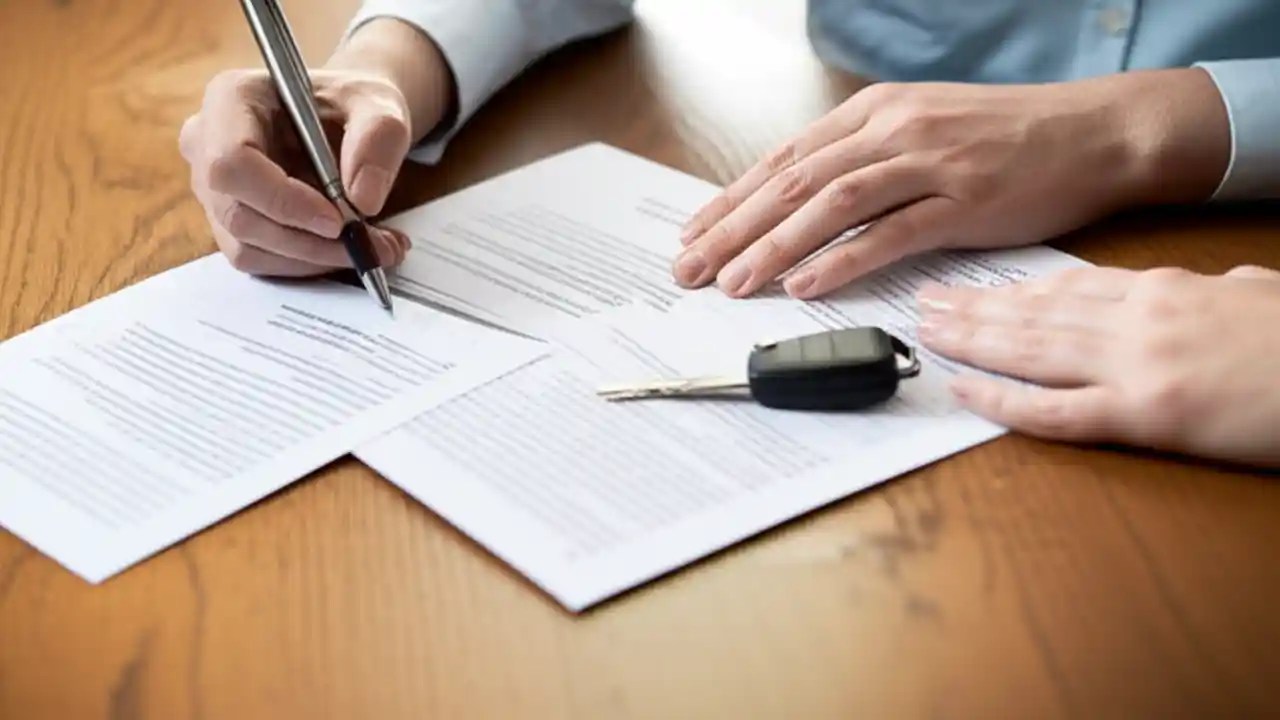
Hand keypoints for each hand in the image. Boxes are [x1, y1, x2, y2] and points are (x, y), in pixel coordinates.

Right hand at [179, 19, 452, 276]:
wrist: (349, 119)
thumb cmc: (353, 103)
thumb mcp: (379, 104)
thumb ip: (379, 138)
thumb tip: (364, 200)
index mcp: (231, 99)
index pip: (232, 162)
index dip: (282, 200)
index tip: (337, 221)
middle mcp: (207, 145)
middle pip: (239, 214)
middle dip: (308, 241)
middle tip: (371, 245)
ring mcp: (214, 189)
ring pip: (248, 247)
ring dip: (314, 259)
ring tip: (374, 247)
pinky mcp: (231, 223)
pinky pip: (259, 260)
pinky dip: (308, 264)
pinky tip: (350, 249)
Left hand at [674, 69, 1229, 299]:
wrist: (1092, 131)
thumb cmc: (1003, 137)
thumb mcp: (920, 128)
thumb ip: (862, 158)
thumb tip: (800, 202)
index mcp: (874, 112)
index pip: (785, 160)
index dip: (732, 200)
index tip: (694, 233)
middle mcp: (893, 129)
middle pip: (794, 182)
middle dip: (734, 228)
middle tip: (691, 266)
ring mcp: (929, 162)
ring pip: (832, 205)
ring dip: (775, 246)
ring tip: (734, 283)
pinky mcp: (964, 201)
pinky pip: (892, 233)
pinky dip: (843, 260)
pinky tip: (806, 286)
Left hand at [915, 265, 1279, 468]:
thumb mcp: (1259, 294)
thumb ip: (1216, 292)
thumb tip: (1203, 288)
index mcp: (1165, 288)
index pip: (1066, 286)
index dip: (1010, 290)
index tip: (972, 289)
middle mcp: (1138, 319)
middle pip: (1034, 313)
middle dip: (972, 310)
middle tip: (923, 306)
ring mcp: (1138, 365)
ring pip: (1030, 350)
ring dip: (971, 343)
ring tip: (927, 336)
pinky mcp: (1149, 415)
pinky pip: (1057, 411)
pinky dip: (1003, 403)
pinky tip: (965, 393)